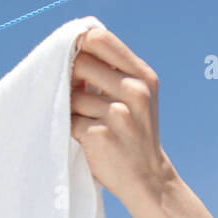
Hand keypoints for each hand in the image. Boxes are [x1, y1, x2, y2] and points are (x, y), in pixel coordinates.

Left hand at [70, 25, 174, 202]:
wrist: (148, 179)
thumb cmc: (135, 134)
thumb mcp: (137, 96)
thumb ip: (113, 71)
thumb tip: (72, 47)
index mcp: (143, 76)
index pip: (100, 38)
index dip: (79, 42)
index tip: (71, 55)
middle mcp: (135, 91)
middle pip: (81, 63)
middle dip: (71, 79)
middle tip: (77, 97)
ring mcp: (118, 114)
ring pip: (72, 96)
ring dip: (72, 110)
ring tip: (89, 124)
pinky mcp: (100, 135)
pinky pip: (69, 121)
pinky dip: (72, 130)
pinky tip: (88, 140)